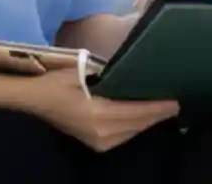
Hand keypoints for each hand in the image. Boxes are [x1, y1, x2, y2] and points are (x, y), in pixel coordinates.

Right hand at [26, 68, 178, 151]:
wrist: (35, 99)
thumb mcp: (83, 70)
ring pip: (132, 132)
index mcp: (99, 114)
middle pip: (137, 125)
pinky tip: (144, 117)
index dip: (157, 107)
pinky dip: (135, 126)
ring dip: (147, 121)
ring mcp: (97, 141)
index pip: (136, 112)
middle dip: (157, 115)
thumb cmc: (57, 81)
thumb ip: (107, 72)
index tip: (176, 101)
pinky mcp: (95, 143)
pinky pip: (123, 136)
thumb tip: (131, 68)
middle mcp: (101, 132)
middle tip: (176, 103)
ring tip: (164, 109)